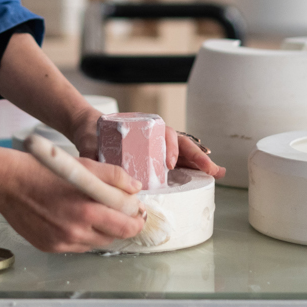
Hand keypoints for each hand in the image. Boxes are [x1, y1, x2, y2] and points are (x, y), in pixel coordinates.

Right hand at [0, 152, 143, 251]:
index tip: (137, 212)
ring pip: (97, 242)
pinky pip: (78, 246)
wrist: (10, 183)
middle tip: (121, 212)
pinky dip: (83, 235)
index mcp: (88, 209)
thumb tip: (135, 188)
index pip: (126, 226)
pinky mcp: (51, 247)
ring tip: (94, 212)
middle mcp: (76, 230)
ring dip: (102, 230)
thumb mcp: (84, 165)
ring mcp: (63, 242)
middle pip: (114, 237)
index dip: (136, 219)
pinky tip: (74, 218)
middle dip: (122, 225)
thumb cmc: (45, 170)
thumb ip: (114, 177)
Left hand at [73, 109, 226, 179]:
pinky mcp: (155, 159)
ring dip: (200, 162)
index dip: (170, 147)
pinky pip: (178, 161)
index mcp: (142, 130)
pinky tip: (206, 176)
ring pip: (183, 152)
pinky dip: (192, 168)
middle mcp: (154, 136)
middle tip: (212, 169)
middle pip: (181, 143)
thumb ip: (91, 154)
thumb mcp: (90, 142)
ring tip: (217, 173)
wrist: (89, 130)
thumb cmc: (93, 134)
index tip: (168, 162)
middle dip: (198, 156)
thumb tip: (94, 165)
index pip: (164, 135)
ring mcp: (157, 147)